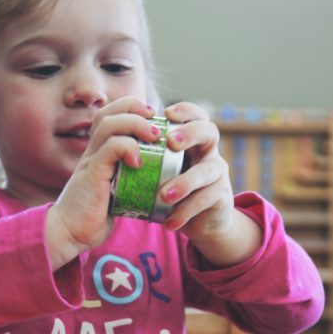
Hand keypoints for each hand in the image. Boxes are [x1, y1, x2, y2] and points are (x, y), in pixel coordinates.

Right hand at [46, 97, 158, 269]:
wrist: (68, 233)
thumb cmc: (92, 216)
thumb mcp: (114, 192)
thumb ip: (127, 181)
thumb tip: (154, 181)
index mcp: (96, 153)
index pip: (109, 116)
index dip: (130, 108)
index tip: (152, 117)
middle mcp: (91, 152)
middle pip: (108, 113)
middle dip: (134, 108)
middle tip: (156, 119)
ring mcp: (90, 161)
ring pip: (109, 125)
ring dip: (135, 124)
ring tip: (154, 136)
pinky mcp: (92, 173)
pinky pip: (110, 148)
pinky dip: (128, 148)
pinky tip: (139, 161)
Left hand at [159, 102, 260, 266]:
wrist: (197, 223)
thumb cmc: (172, 191)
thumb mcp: (160, 171)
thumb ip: (145, 156)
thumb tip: (111, 142)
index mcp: (192, 141)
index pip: (194, 116)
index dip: (185, 110)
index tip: (166, 112)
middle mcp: (208, 152)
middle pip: (209, 132)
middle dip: (190, 133)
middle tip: (171, 142)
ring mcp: (217, 173)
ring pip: (207, 171)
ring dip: (184, 182)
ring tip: (164, 195)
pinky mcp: (221, 196)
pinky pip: (205, 200)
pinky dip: (185, 211)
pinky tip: (169, 221)